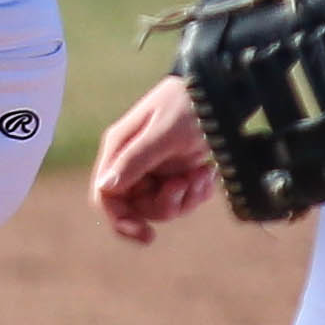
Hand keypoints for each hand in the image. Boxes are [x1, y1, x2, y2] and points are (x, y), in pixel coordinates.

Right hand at [91, 77, 214, 242]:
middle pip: (137, 207)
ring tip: (202, 174)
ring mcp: (155, 168)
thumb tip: (105, 189)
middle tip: (186, 184)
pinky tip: (207, 174)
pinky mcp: (176, 172)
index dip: (120, 219)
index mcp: (119, 149)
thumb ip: (135, 161)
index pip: (105, 196)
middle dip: (165, 204)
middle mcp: (133, 162)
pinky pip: (182, 199)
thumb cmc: (188, 105)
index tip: (145, 234)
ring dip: (186, 198)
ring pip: (162, 207)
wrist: (220, 91)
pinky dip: (197, 193)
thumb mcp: (164, 134)